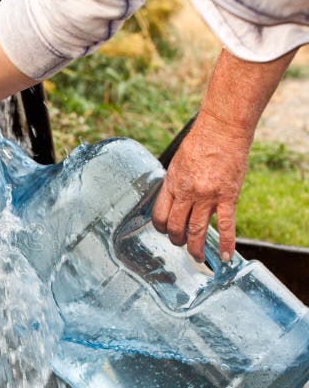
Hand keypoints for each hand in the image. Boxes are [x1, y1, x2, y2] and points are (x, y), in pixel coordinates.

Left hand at [152, 112, 251, 262]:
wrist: (222, 130)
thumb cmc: (200, 143)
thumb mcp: (177, 163)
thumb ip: (175, 184)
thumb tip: (174, 201)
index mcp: (172, 183)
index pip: (159, 215)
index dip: (161, 227)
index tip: (165, 230)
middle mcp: (187, 192)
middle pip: (176, 226)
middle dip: (177, 239)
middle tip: (181, 244)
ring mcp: (207, 196)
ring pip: (197, 230)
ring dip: (195, 247)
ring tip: (197, 256)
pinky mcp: (228, 197)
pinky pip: (226, 225)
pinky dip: (226, 243)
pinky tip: (225, 256)